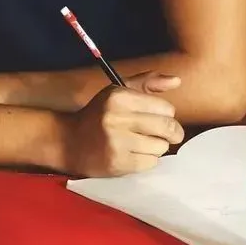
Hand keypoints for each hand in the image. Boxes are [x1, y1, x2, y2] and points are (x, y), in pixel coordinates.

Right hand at [62, 75, 183, 176]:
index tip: (158, 118)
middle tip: (168, 135)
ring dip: (156, 147)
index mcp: (119, 97)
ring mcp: (116, 142)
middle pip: (168, 128)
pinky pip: (150, 163)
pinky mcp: (117, 163)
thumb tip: (177, 81)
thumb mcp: (118, 92)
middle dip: (172, 133)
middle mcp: (117, 118)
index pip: (166, 108)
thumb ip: (147, 83)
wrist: (67, 142)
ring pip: (161, 147)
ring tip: (140, 144)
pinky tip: (133, 155)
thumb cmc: (99, 116)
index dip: (166, 114)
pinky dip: (146, 161)